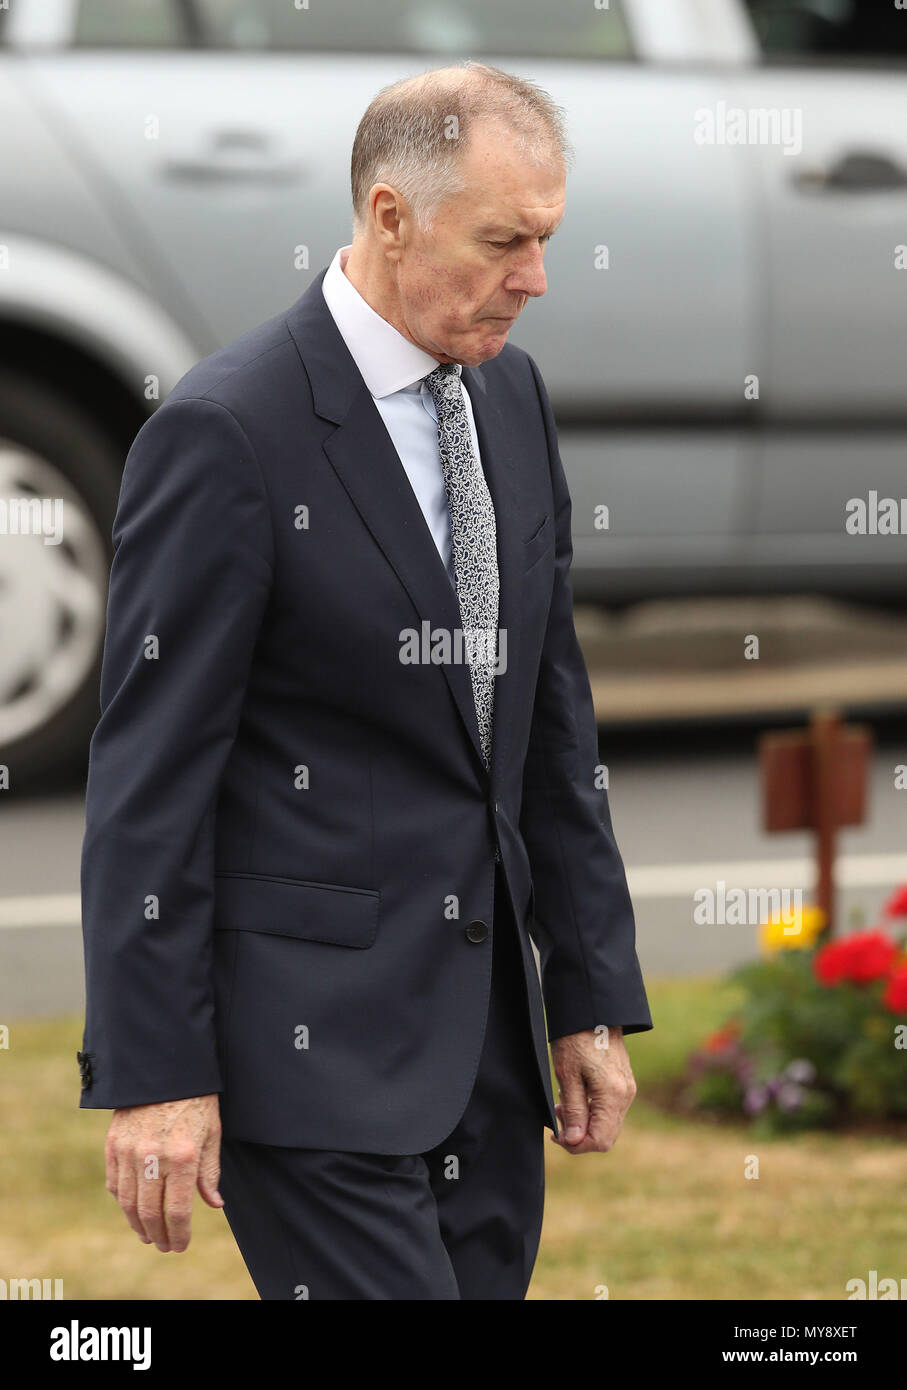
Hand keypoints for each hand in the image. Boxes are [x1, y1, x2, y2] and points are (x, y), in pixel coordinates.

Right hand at [105, 1094, 222, 1251]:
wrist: (166, 1066)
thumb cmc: (196, 1099)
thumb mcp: (212, 1132)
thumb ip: (210, 1172)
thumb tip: (213, 1204)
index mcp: (184, 1156)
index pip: (177, 1211)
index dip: (179, 1235)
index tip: (181, 1245)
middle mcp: (154, 1157)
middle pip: (150, 1213)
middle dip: (158, 1236)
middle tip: (165, 1246)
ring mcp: (130, 1151)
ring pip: (128, 1203)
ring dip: (138, 1225)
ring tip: (148, 1235)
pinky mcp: (114, 1144)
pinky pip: (114, 1183)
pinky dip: (123, 1201)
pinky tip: (133, 1209)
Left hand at [549, 1027, 635, 1153]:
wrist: (593, 1011)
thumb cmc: (576, 1038)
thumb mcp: (567, 1075)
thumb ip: (573, 1111)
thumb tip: (573, 1141)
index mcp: (613, 1095)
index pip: (600, 1141)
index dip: (576, 1145)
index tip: (556, 1134)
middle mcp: (626, 1095)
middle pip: (606, 1136)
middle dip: (579, 1134)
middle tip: (558, 1116)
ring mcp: (627, 1089)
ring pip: (607, 1124)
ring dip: (584, 1122)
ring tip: (563, 1102)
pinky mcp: (624, 1083)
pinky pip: (609, 1110)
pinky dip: (592, 1110)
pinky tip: (575, 1094)